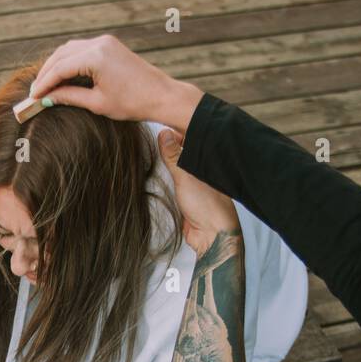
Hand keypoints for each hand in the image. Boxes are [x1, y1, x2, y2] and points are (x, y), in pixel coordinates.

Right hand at [30, 34, 202, 131]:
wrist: (161, 95)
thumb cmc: (132, 103)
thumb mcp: (97, 103)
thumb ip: (69, 97)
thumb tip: (47, 99)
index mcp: (96, 57)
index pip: (60, 68)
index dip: (44, 83)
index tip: (32, 97)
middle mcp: (99, 43)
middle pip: (61, 54)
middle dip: (46, 72)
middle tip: (35, 91)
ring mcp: (105, 41)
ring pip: (70, 49)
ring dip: (56, 65)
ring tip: (46, 84)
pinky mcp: (110, 45)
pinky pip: (82, 50)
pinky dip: (69, 61)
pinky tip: (62, 75)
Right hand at [157, 127, 241, 259]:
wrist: (211, 236)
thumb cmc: (208, 206)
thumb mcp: (186, 176)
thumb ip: (174, 156)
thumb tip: (164, 134)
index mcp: (207, 160)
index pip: (190, 139)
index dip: (176, 131)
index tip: (159, 126)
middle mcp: (202, 169)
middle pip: (182, 152)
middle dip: (168, 147)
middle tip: (151, 139)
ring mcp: (194, 183)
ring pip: (176, 167)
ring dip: (164, 165)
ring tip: (149, 154)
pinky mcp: (186, 196)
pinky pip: (172, 183)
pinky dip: (164, 179)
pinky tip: (154, 175)